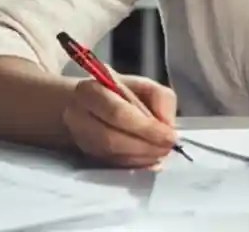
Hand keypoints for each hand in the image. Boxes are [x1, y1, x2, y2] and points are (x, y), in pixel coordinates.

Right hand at [62, 73, 179, 167]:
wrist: (81, 105)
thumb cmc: (117, 92)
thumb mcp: (142, 85)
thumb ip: (160, 98)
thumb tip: (167, 125)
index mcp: (91, 91)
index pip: (118, 113)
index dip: (146, 128)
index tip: (170, 137)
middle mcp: (78, 116)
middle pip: (111, 139)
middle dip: (145, 147)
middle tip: (168, 148)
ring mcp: (79, 139)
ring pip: (111, 155)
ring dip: (141, 158)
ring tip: (162, 153)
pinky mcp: (85, 155)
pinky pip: (111, 164)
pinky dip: (134, 164)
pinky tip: (150, 160)